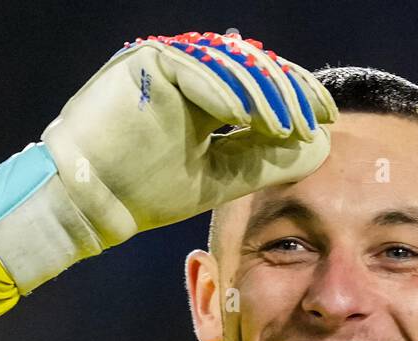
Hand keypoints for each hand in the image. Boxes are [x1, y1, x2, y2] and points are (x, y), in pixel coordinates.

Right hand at [44, 30, 337, 247]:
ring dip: (264, 93)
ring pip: (229, 65)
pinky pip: (196, 69)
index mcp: (204, 97)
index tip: (326, 120)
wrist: (91, 203)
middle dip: (288, 91)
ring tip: (288, 123)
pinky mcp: (147, 62)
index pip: (259, 86)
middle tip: (315, 117)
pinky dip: (226, 90)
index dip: (295, 97)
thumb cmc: (143, 193)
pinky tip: (250, 114)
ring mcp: (167, 63)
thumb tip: (319, 145)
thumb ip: (263, 160)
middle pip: (251, 68)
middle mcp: (188, 73)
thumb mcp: (218, 178)